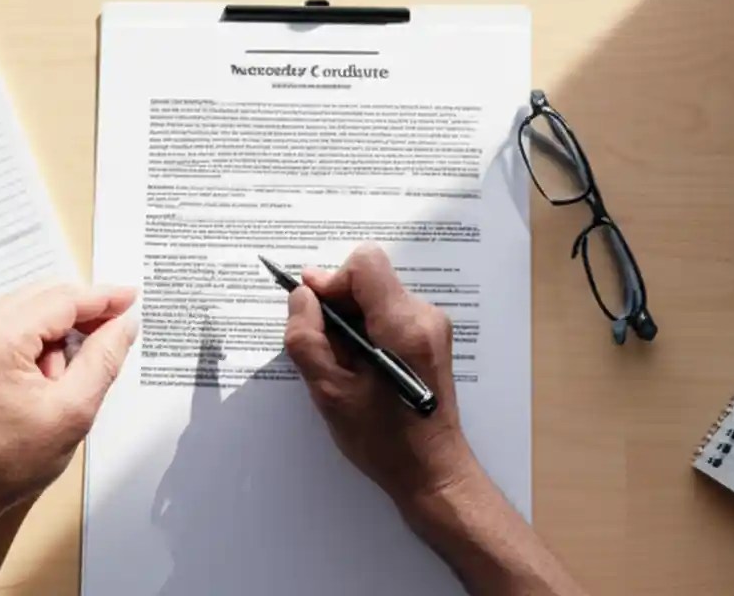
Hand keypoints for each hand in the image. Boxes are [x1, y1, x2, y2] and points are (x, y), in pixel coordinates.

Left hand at [0, 282, 137, 518]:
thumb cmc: (6, 463)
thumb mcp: (71, 412)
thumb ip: (103, 359)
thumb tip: (123, 324)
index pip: (64, 299)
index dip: (103, 298)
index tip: (131, 298)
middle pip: (42, 297)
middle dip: (80, 316)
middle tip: (111, 337)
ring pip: (24, 310)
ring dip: (53, 334)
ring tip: (59, 382)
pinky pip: (2, 326)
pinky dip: (29, 342)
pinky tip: (38, 379)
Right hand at [284, 244, 478, 504]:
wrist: (432, 470)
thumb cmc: (383, 440)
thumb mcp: (330, 392)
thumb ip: (308, 338)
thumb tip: (301, 296)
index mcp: (404, 325)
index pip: (365, 264)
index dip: (332, 281)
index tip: (313, 311)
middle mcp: (424, 316)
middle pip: (370, 279)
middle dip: (338, 305)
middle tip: (325, 349)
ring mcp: (432, 326)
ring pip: (376, 297)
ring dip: (351, 321)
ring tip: (344, 366)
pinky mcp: (431, 338)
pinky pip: (389, 314)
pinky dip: (367, 330)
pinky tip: (362, 369)